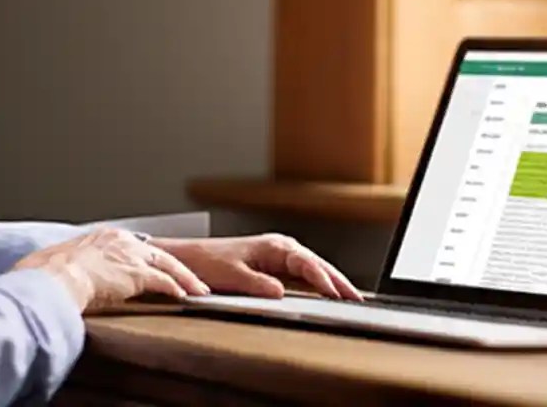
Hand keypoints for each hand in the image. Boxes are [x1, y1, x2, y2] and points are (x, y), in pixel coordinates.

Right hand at [13, 227, 210, 312]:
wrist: (52, 279)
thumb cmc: (45, 275)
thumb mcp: (55, 264)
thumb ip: (65, 268)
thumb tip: (53, 278)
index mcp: (101, 237)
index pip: (132, 247)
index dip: (145, 259)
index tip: (153, 267)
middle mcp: (120, 241)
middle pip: (156, 253)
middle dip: (174, 266)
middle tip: (187, 277)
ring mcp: (131, 255)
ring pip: (167, 264)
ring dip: (185, 278)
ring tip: (197, 289)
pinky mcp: (138, 274)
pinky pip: (165, 281)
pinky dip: (177, 288)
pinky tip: (185, 296)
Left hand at [148, 234, 362, 300]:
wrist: (188, 258)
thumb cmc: (207, 262)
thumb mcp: (232, 275)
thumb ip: (257, 284)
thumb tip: (281, 293)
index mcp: (274, 246)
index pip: (307, 263)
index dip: (323, 279)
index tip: (336, 294)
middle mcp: (281, 248)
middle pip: (318, 264)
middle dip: (339, 281)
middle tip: (358, 299)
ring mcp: (280, 256)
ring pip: (314, 268)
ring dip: (332, 281)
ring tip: (352, 298)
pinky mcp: (275, 266)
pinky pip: (304, 274)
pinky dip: (319, 283)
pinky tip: (329, 293)